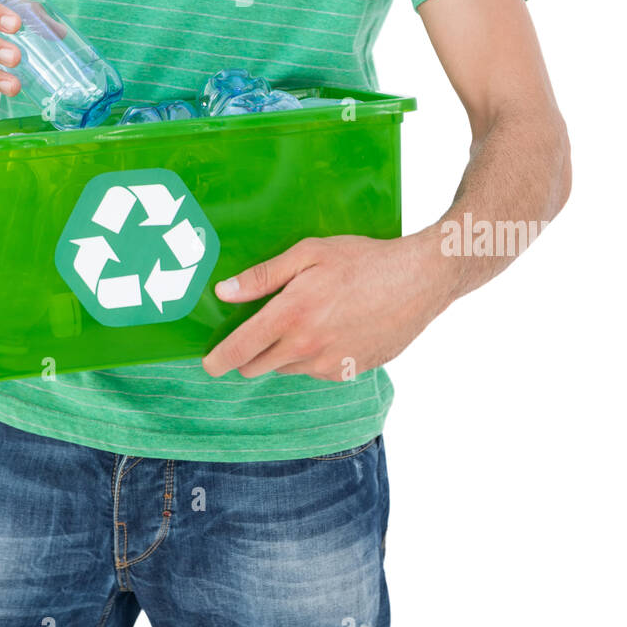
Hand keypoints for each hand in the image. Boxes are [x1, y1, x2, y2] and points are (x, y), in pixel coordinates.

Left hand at [200, 233, 448, 381]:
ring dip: (284, 353)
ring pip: (287, 369)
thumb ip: (263, 276)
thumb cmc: (363, 260)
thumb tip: (224, 292)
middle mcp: (307, 347)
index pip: (240, 349)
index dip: (218, 359)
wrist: (418, 280)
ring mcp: (330, 365)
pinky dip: (313, 356)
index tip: (208, 363)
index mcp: (291, 315)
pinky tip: (331, 328)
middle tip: (259, 328)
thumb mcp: (309, 253)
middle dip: (249, 353)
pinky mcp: (350, 373)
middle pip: (257, 367)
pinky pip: (316, 370)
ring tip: (306, 318)